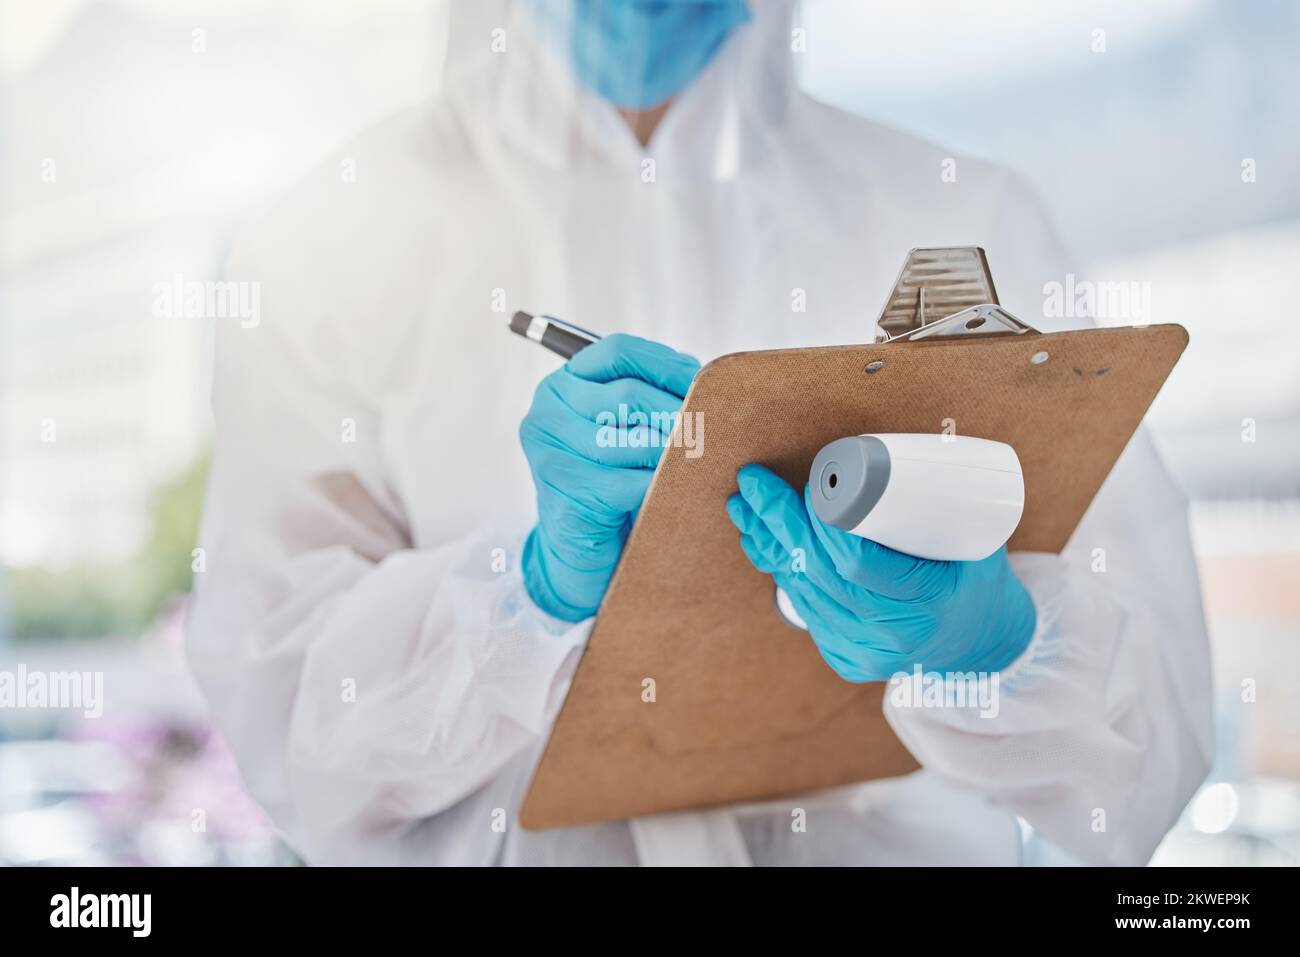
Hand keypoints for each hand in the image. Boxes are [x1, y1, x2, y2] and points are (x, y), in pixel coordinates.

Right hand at [520, 333, 699, 619]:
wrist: (581, 548)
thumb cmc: (611, 480)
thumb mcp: (623, 429)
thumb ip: (650, 397)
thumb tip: (705, 384)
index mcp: (560, 385)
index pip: (617, 352)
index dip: (666, 363)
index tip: (701, 382)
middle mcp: (546, 414)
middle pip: (629, 394)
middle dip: (678, 413)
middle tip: (712, 430)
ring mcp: (549, 454)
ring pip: (634, 439)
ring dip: (676, 451)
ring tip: (702, 459)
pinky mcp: (565, 493)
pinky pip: (631, 482)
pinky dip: (662, 486)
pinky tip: (678, 490)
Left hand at [726, 463, 1035, 680]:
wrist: (983, 642)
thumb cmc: (978, 575)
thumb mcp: (977, 537)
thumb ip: (936, 500)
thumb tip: (886, 445)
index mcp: (930, 601)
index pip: (857, 561)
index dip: (824, 522)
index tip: (811, 484)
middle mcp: (895, 634)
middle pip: (817, 572)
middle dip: (778, 521)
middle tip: (754, 482)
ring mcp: (868, 653)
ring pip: (802, 590)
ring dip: (768, 542)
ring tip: (745, 505)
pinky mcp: (848, 660)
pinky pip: (804, 608)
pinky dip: (781, 570)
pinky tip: (760, 541)